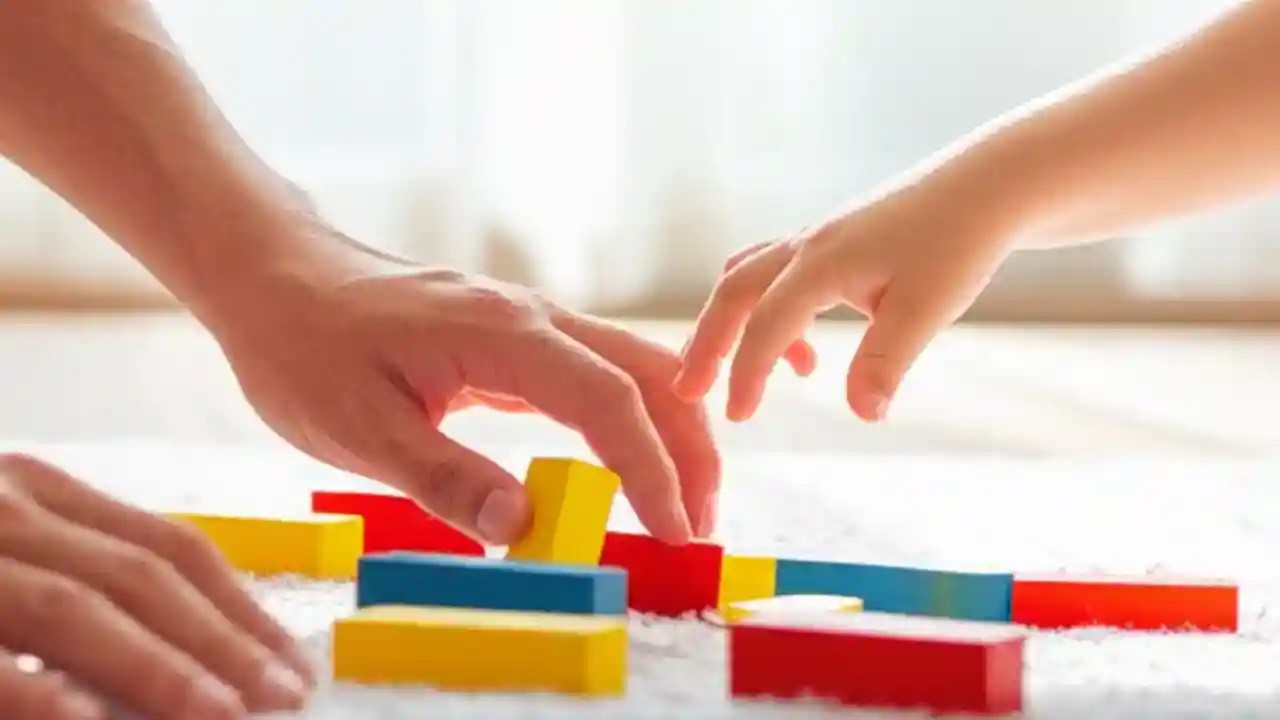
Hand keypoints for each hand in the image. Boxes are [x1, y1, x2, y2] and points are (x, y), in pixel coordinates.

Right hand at [0, 454, 312, 719]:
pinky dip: (39, 693)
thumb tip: (202, 658)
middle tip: (288, 695)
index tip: (296, 662)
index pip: (170, 547)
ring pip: (76, 607)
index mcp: (40, 493)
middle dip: (224, 640)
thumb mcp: (14, 552)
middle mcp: (7, 508)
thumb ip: (88, 580)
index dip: (241, 607)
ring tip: (228, 714)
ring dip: (160, 667)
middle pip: (142, 574)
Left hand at [203, 237, 720, 545]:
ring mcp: (526, 323)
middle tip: (700, 526)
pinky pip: (594, 375)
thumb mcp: (360, 429)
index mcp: (503, 333)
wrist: (276, 278)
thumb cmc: (305, 348)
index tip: (675, 530)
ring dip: (668, 432)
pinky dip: (628, 420)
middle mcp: (531, 318)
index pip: (610, 400)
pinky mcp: (514, 339)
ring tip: (679, 503)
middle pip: (648, 374)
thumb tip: (523, 527)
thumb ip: (445, 478)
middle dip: (689, 449)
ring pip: (631, 370)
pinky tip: (626, 463)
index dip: (652, 469)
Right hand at [674, 181, 1014, 421]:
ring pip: (746, 279)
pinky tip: (804, 358)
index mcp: (822, 262)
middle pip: (733, 292)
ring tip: (732, 377)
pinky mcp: (829, 244)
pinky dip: (768, 315)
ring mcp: (814, 240)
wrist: (985, 189)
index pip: (766, 323)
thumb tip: (862, 415)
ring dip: (728, 326)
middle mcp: (806, 245)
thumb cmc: (958, 244)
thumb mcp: (927, 310)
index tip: (738, 417)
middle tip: (687, 390)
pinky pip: (774, 276)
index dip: (746, 372)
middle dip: (706, 343)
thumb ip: (886, 361)